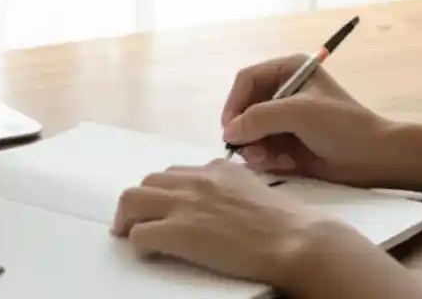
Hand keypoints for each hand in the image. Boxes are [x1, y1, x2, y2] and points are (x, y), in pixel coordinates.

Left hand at [111, 159, 354, 289]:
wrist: (294, 241)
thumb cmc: (285, 223)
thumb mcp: (255, 188)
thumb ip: (232, 185)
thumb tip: (221, 196)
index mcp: (216, 169)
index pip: (175, 173)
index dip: (163, 191)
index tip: (161, 204)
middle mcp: (196, 180)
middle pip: (147, 182)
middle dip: (139, 201)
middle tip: (136, 220)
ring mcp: (185, 204)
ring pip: (132, 200)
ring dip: (127, 218)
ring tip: (128, 233)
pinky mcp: (179, 232)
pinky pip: (140, 234)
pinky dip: (136, 243)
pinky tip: (145, 252)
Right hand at [221, 55, 397, 185]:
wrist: (375, 158)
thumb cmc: (342, 126)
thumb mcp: (299, 113)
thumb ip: (260, 118)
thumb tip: (228, 132)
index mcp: (288, 70)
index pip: (246, 80)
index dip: (234, 103)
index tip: (230, 130)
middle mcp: (283, 91)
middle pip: (245, 107)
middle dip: (246, 130)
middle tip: (249, 151)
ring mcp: (286, 118)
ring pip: (251, 131)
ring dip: (255, 147)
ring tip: (267, 160)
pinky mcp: (289, 141)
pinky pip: (263, 147)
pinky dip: (268, 157)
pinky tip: (284, 164)